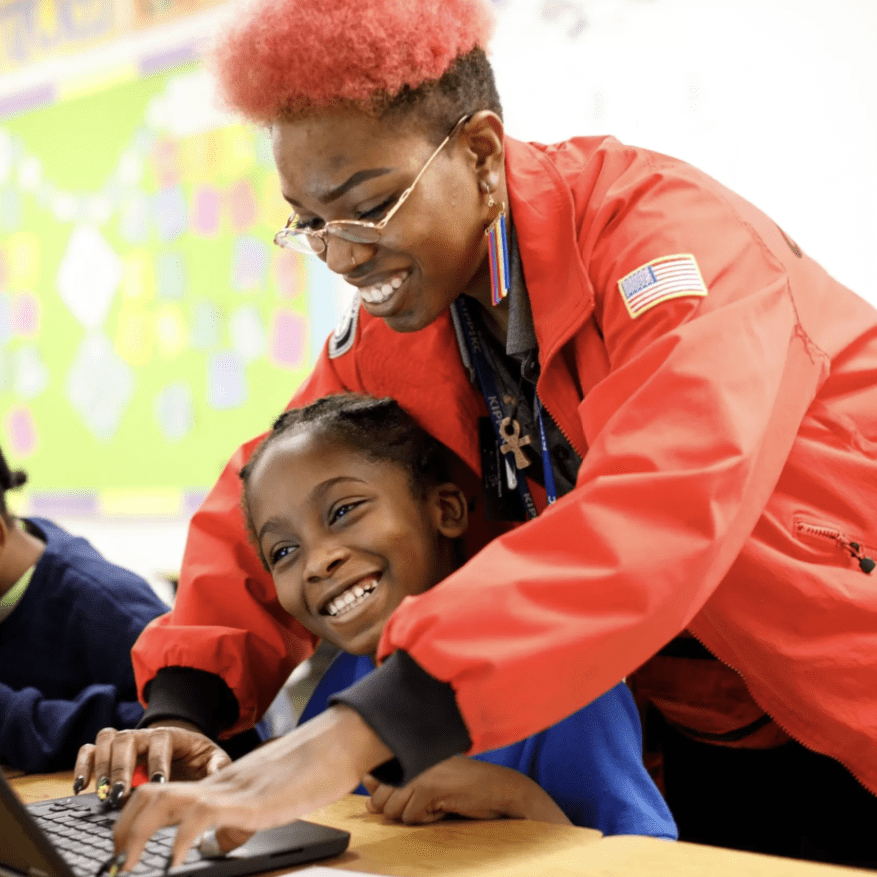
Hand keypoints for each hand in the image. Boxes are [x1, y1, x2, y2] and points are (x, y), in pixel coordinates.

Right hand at [73, 723, 230, 806]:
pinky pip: (88, 750)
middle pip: (127, 739)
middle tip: (120, 795)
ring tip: (104, 793)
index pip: (161, 741)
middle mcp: (144, 734)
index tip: (157, 785)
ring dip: (103, 766)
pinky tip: (82, 786)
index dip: (157, 762)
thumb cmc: (195, 756)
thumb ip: (217, 764)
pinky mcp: (108, 751)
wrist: (181, 748)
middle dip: (122, 768)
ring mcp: (124, 740)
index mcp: (170, 734)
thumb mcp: (212, 758)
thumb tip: (217, 774)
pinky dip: (82, 764)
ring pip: (106, 740)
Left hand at [111, 705, 391, 870]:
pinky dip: (178, 841)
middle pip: (153, 793)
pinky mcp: (250, 800)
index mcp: (223, 783)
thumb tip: (215, 844)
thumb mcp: (268, 800)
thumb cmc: (313, 769)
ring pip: (165, 798)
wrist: (340, 741)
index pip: (166, 793)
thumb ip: (238, 820)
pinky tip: (173, 862)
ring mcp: (233, 789)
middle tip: (115, 860)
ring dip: (136, 833)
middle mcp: (220, 782)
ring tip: (127, 863)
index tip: (120, 849)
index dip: (135, 820)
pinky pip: (201, 816)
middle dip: (124, 828)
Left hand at [362, 756, 570, 825]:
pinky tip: (443, 807)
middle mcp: (411, 758)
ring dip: (414, 815)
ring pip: (393, 811)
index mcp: (409, 753)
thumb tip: (367, 788)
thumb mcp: (425, 784)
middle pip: (380, 801)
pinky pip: (411, 817)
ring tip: (435, 803)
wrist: (497, 787)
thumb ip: (395, 784)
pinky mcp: (430, 787)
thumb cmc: (462, 785)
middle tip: (426, 802)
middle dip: (400, 811)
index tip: (410, 796)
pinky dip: (427, 820)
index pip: (375, 779)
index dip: (384, 797)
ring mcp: (419, 771)